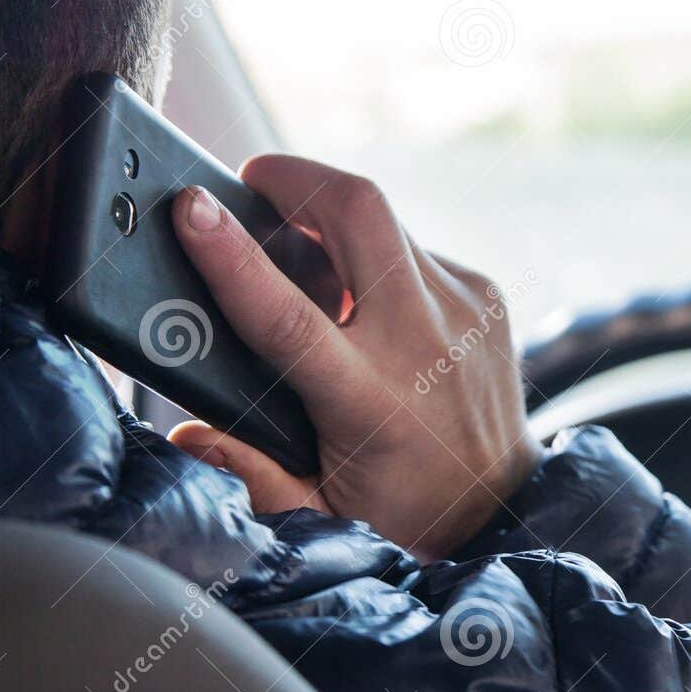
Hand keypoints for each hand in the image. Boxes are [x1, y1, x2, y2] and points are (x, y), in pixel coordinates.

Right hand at [165, 154, 540, 559]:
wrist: (502, 504)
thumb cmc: (405, 508)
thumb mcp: (322, 513)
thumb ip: (252, 475)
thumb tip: (189, 434)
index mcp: (372, 401)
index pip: (290, 316)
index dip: (233, 255)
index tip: (192, 208)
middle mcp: (424, 344)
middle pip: (355, 211)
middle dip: (295, 177)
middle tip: (253, 185)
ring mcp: (463, 311)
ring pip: (383, 219)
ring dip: (332, 221)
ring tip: (305, 259)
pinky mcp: (486, 294)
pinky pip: (413, 248)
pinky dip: (377, 258)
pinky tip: (366, 301)